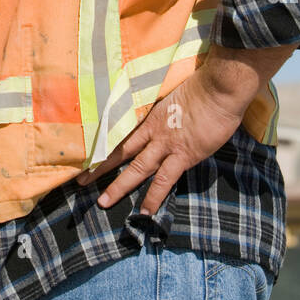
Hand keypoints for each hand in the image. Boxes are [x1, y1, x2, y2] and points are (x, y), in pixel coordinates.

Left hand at [75, 68, 248, 215]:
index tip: (89, 152)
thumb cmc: (204, 86)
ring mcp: (166, 144)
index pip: (122, 132)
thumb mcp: (177, 95)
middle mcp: (153, 130)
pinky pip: (164, 180)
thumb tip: (167, 117)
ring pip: (136, 168)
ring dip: (119, 186)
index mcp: (151, 115)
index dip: (106, 144)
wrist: (219, 89)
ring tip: (103, 202)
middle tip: (81, 180)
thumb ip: (168, 110)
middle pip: (121, 150)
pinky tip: (144, 212)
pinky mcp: (183, 155)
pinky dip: (154, 197)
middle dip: (100, 167)